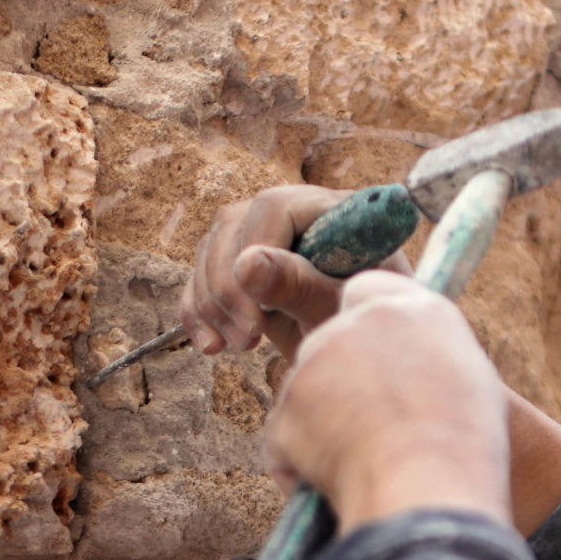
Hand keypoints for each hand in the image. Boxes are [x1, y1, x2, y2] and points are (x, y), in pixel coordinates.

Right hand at [180, 185, 414, 360]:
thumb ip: (302, 286)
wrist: (359, 351)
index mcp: (330, 210)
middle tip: (249, 338)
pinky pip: (201, 277)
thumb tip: (247, 265)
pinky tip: (212, 346)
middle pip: (233, 226)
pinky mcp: (241, 265)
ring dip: (213, 304)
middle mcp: (292, 213)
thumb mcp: (339, 309)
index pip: (274, 207)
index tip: (260, 311)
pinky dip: (198, 313)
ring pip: (210, 250)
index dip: (256, 251)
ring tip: (243, 345)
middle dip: (230, 288)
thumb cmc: (362, 324)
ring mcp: (262, 236)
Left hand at [268, 272, 512, 533]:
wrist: (428, 489)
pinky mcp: (289, 401)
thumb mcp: (469, 388)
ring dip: (322, 426)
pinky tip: (336, 485)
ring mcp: (318, 357)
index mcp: (418, 310)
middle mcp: (362, 320)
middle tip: (373, 432)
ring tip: (365, 466)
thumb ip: (430, 363)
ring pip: (307, 392)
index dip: (365, 333)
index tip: (374, 366)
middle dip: (339, 383)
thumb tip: (409, 376)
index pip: (369, 293)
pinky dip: (302, 466)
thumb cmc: (464, 452)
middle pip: (331, 344)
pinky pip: (285, 439)